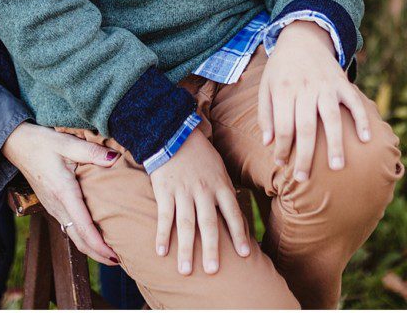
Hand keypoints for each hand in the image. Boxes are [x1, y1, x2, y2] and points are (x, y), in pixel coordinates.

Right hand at [1, 122, 120, 265]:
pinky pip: (68, 227)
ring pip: (73, 236)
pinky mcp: (52, 206)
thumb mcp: (67, 142)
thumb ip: (92, 152)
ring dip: (91, 248)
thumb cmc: (41, 142)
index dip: (99, 245)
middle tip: (119, 261)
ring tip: (110, 253)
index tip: (115, 255)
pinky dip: (82, 238)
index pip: (84, 227)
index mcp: (63, 193)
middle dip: (98, 254)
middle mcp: (57, 206)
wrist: (16, 145)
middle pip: (79, 240)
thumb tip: (114, 159)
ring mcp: (52, 208)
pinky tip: (94, 236)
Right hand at [149, 130, 251, 275]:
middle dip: (211, 249)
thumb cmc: (200, 155)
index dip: (239, 234)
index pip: (233, 213)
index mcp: (221, 185)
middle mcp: (203, 191)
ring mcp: (183, 191)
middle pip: (208, 224)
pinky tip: (161, 252)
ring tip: (185, 270)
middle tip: (212, 271)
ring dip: (185, 249)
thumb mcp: (219, 169)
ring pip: (185, 224)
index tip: (245, 255)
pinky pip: (164, 216)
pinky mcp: (164, 190)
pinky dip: (162, 234)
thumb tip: (236, 214)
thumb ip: (226, 192)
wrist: (173, 133)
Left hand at [257, 23, 371, 182]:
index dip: (282, 148)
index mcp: (283, 91)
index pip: (283, 126)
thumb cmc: (281, 67)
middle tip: (303, 179)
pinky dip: (361, 119)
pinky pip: (354, 102)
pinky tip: (365, 139)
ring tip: (337, 167)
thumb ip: (265, 113)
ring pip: (331, 117)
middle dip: (305, 156)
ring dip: (335, 143)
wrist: (303, 36)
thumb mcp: (265, 85)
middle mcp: (305, 89)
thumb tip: (268, 143)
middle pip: (306, 127)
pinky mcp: (342, 82)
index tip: (281, 164)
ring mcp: (326, 86)